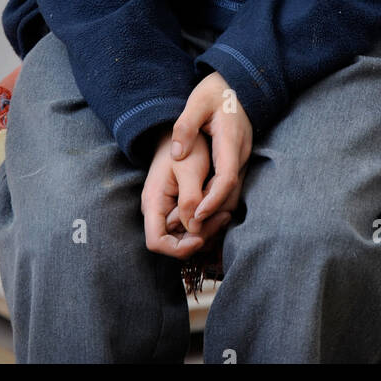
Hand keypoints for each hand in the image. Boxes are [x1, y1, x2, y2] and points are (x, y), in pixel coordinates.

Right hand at [141, 126, 230, 258]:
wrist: (189, 132)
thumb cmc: (188, 147)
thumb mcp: (190, 168)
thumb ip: (190, 199)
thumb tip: (194, 229)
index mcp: (154, 203)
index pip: (156, 242)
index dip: (177, 247)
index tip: (200, 238)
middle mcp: (160, 212)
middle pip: (176, 242)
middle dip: (200, 236)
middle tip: (224, 218)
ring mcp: (171, 211)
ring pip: (188, 236)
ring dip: (208, 230)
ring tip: (226, 213)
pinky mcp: (183, 208)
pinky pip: (194, 225)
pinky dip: (209, 222)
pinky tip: (223, 210)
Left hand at [170, 72, 252, 235]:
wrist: (238, 84)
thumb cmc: (216, 92)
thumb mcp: (197, 102)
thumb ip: (186, 126)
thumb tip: (177, 153)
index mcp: (230, 140)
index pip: (226, 177)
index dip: (212, 199)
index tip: (195, 214)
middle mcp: (240, 153)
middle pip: (231, 192)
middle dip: (212, 213)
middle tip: (188, 229)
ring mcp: (241, 157)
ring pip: (232, 192)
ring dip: (214, 210)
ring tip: (190, 224)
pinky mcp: (237, 159)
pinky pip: (230, 186)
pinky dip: (217, 200)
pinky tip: (199, 208)